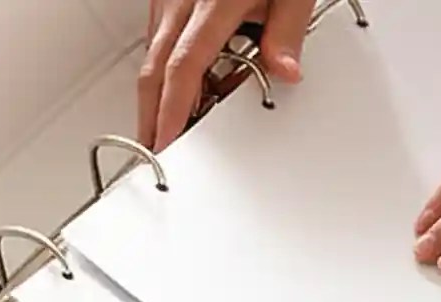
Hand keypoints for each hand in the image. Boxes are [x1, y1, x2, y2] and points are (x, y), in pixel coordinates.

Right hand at [141, 0, 316, 150]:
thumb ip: (288, 30)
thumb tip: (286, 71)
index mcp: (214, 1)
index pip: (185, 66)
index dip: (173, 108)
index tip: (167, 139)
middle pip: (157, 65)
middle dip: (152, 112)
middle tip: (155, 147)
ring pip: (155, 50)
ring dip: (157, 91)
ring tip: (166, 126)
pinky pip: (160, 34)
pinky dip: (165, 65)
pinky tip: (179, 84)